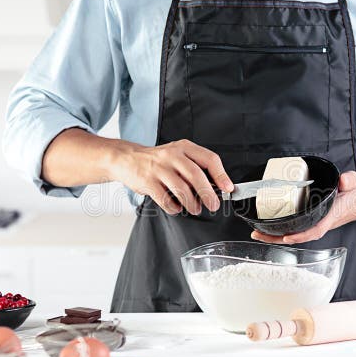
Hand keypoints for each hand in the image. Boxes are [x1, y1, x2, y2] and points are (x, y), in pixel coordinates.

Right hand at [115, 139, 233, 214]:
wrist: (128, 158)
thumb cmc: (158, 160)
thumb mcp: (178, 155)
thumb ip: (195, 167)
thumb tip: (216, 187)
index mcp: (184, 147)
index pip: (209, 159)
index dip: (221, 175)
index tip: (227, 188)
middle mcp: (172, 155)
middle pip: (196, 175)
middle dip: (208, 194)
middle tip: (214, 205)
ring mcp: (159, 168)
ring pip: (181, 189)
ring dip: (191, 203)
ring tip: (195, 208)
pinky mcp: (148, 181)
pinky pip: (165, 199)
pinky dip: (174, 207)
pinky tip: (176, 207)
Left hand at [251, 171, 355, 243]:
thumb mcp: (354, 183)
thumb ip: (348, 181)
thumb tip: (343, 181)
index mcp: (331, 216)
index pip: (315, 230)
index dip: (301, 235)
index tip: (287, 237)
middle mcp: (322, 223)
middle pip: (297, 236)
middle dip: (276, 238)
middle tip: (257, 233)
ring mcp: (317, 223)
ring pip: (294, 234)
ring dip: (275, 235)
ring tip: (257, 232)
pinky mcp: (313, 220)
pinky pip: (295, 228)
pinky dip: (281, 229)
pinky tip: (269, 227)